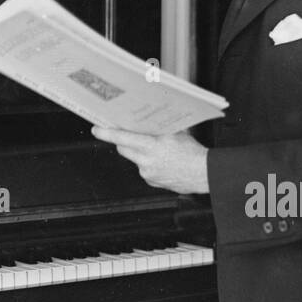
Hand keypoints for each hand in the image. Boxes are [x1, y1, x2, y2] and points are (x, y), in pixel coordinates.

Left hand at [91, 127, 209, 194]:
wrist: (205, 174)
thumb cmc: (193, 153)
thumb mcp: (176, 133)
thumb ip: (160, 127)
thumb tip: (150, 120)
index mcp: (151, 147)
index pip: (123, 138)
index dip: (107, 133)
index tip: (96, 129)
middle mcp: (146, 162)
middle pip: (123, 149)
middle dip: (123, 141)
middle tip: (127, 134)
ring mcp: (148, 174)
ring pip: (134, 159)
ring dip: (139, 153)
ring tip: (154, 148)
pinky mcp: (152, 182)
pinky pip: (144, 170)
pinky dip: (148, 164)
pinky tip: (162, 161)